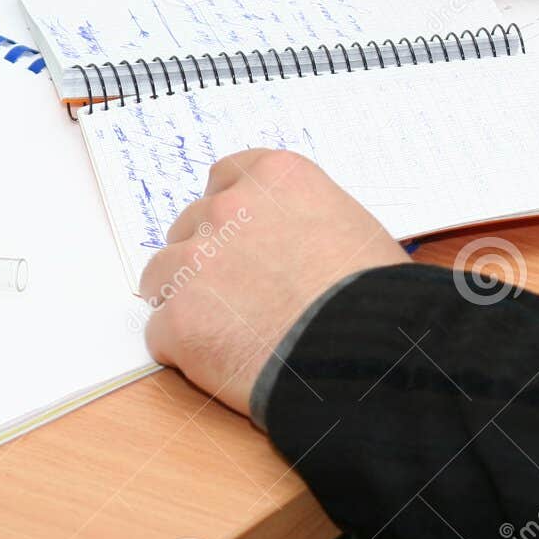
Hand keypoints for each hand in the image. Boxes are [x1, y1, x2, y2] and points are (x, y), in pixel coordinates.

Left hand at [139, 149, 410, 416]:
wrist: (364, 351)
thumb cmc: (375, 296)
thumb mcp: (354, 231)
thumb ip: (306, 222)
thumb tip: (293, 245)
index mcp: (276, 178)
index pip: (228, 176)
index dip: (233, 212)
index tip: (243, 236)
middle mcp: (228, 209)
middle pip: (191, 224)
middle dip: (208, 256)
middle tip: (240, 293)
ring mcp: (196, 262)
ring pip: (163, 273)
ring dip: (187, 297)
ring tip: (228, 331)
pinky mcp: (178, 320)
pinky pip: (163, 331)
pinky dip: (186, 347)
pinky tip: (226, 362)